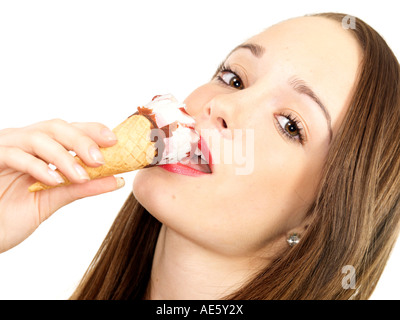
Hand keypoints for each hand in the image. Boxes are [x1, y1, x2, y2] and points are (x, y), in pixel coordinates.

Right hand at [0, 119, 123, 252]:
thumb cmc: (13, 214)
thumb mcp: (54, 198)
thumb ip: (82, 187)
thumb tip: (117, 180)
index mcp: (41, 147)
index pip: (70, 129)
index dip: (92, 130)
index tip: (114, 141)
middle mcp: (24, 141)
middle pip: (56, 127)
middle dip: (82, 141)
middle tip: (100, 160)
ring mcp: (5, 148)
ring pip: (38, 138)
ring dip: (63, 156)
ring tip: (81, 175)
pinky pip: (15, 156)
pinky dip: (38, 167)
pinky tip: (54, 180)